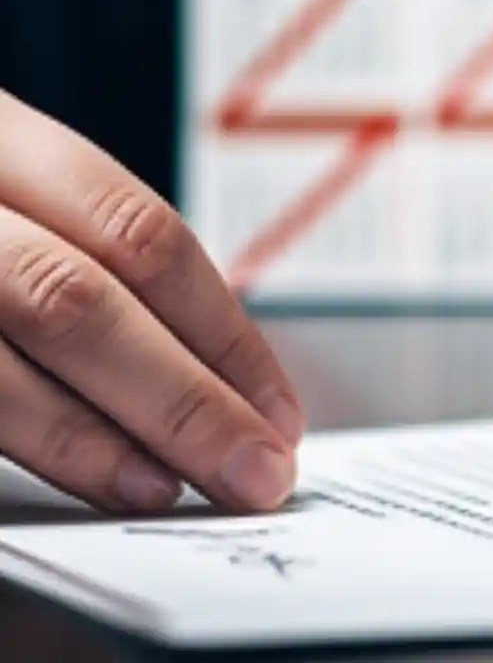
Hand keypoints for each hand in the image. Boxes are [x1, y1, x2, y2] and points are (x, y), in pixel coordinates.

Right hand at [0, 90, 301, 512]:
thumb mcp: (11, 190)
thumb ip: (85, 255)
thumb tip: (218, 379)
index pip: (139, 234)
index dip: (222, 333)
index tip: (278, 412)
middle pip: (75, 300)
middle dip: (183, 399)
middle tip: (256, 476)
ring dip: (94, 442)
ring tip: (170, 490)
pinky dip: (21, 444)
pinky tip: (72, 482)